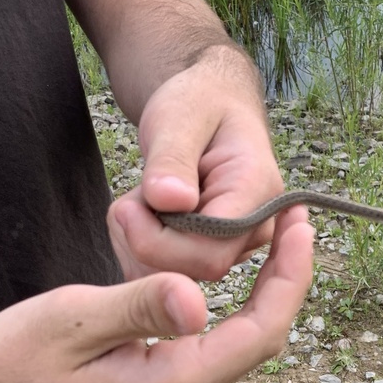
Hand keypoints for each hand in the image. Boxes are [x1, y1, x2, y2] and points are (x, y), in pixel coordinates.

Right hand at [0, 211, 312, 382]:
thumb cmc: (9, 367)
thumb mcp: (70, 322)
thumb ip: (138, 306)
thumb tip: (199, 298)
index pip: (260, 334)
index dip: (291, 278)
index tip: (302, 226)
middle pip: (259, 342)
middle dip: (284, 281)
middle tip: (293, 221)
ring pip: (238, 349)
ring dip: (261, 296)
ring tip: (271, 241)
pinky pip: (211, 355)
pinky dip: (231, 314)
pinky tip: (225, 279)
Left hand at [108, 47, 289, 281]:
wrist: (208, 106)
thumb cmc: (198, 103)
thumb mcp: (179, 116)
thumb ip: (173, 158)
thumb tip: (170, 200)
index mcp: (257, 191)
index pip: (211, 251)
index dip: (160, 243)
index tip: (126, 208)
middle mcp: (256, 228)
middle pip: (194, 270)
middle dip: (145, 243)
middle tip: (126, 203)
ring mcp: (236, 245)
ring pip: (176, 278)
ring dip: (138, 246)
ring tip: (135, 202)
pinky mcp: (211, 254)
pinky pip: (169, 276)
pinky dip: (139, 252)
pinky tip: (137, 219)